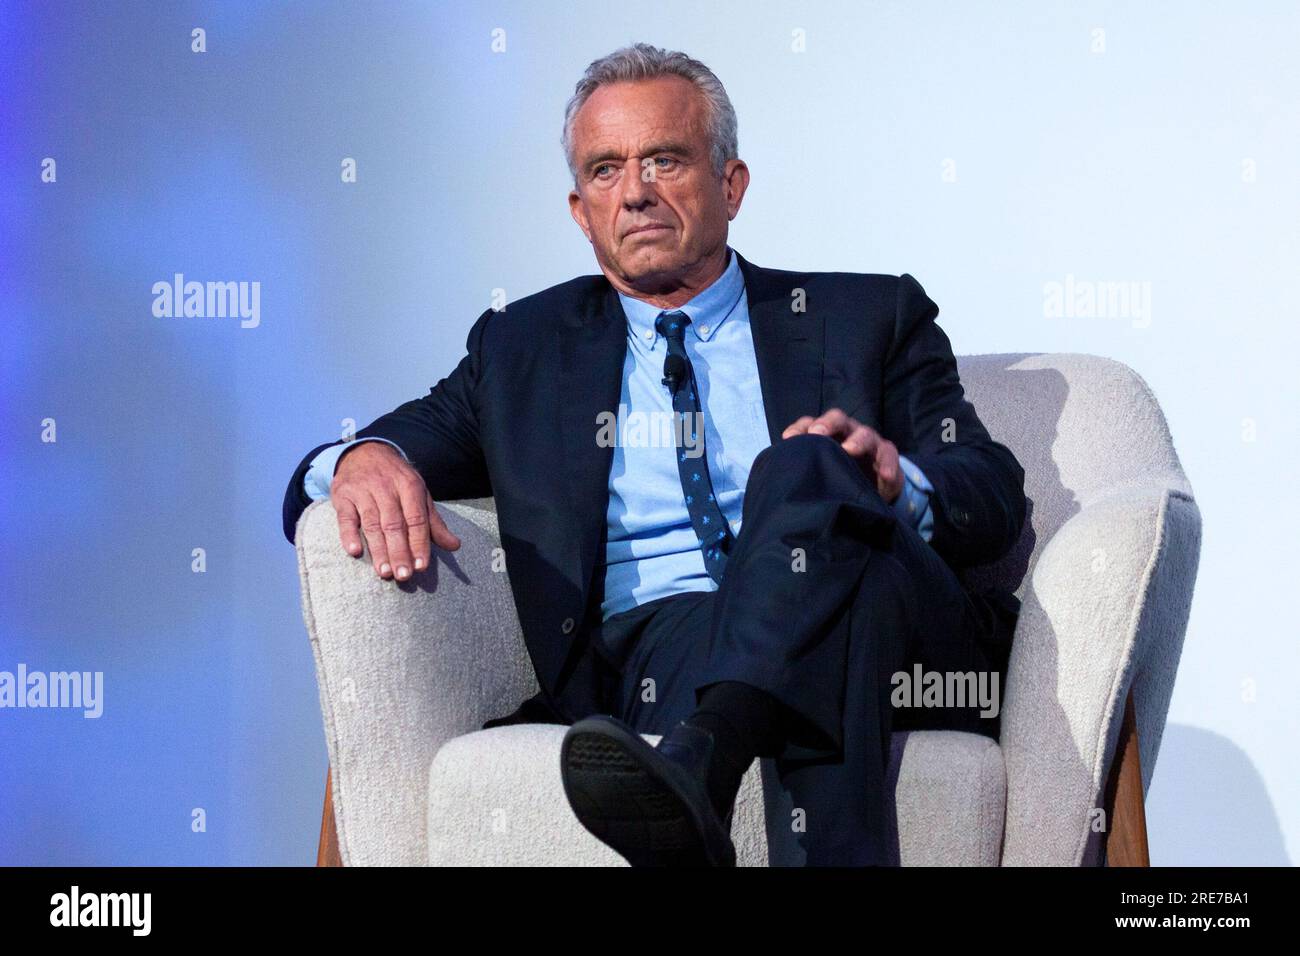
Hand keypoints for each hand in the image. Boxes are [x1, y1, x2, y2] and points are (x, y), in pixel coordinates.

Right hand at [329, 441, 460, 579]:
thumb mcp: (418, 494)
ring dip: (378, 549)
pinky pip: (345, 517)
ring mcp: (363, 490)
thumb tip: (454, 546)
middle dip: (399, 551)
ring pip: (372, 523)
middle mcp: (386, 487)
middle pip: (394, 524)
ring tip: (384, 572)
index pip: (416, 519)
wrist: (363, 452)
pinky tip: (354, 551)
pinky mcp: (343, 495)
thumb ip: (433, 522)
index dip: (419, 543)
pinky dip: (349, 534)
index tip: (421, 566)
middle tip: (403, 575)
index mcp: (410, 486)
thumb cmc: (396, 480)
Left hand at [781, 408, 903, 503]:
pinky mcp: (886, 455)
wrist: (871, 486)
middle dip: (827, 424)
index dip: (799, 428)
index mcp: (826, 434)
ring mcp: (868, 441)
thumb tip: (775, 477)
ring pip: (864, 434)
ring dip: (857, 440)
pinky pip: (889, 455)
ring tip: (850, 450)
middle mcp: (846, 432)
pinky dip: (888, 465)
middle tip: (818, 433)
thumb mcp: (819, 471)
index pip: (809, 423)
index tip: (788, 438)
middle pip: (837, 419)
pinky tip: (885, 476)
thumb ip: (802, 468)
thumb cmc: (838, 474)